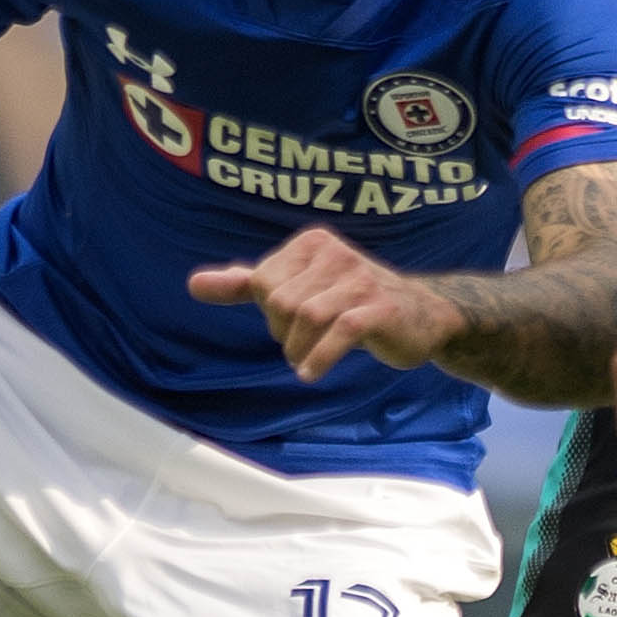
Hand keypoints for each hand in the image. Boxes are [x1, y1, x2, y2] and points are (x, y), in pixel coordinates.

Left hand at [190, 229, 461, 379]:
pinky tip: (311, 373)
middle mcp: (336, 254)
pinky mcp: (380, 308)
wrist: (423, 317)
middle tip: (303, 343)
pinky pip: (338, 333)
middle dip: (284, 333)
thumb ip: (246, 285)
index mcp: (312, 244)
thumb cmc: (351, 302)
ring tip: (306, 359)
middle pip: (281, 303)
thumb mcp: (298, 289)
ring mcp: (361, 280)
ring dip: (298, 349)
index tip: (292, 324)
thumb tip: (193, 284)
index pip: (264, 282)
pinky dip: (317, 359)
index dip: (270, 313)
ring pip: (305, 318)